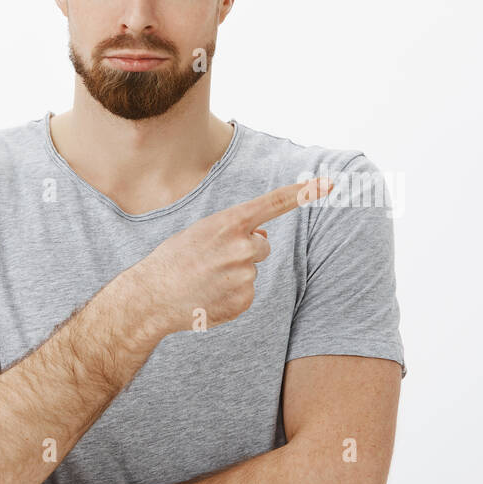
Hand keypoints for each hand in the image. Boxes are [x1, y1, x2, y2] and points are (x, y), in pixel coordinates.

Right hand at [137, 177, 332, 333]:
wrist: (152, 296)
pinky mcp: (244, 300)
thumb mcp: (202, 232)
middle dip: (244, 251)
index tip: (330, 183)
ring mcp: (245, 275)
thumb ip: (236, 229)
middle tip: (211, 261)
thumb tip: (263, 238)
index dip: (304, 192)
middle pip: (262, 245)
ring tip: (205, 279)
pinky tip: (209, 295)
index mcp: (230, 222)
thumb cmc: (175, 260)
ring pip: (252, 270)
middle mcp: (243, 246)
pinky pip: (246, 292)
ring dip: (234, 274)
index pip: (274, 203)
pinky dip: (231, 295)